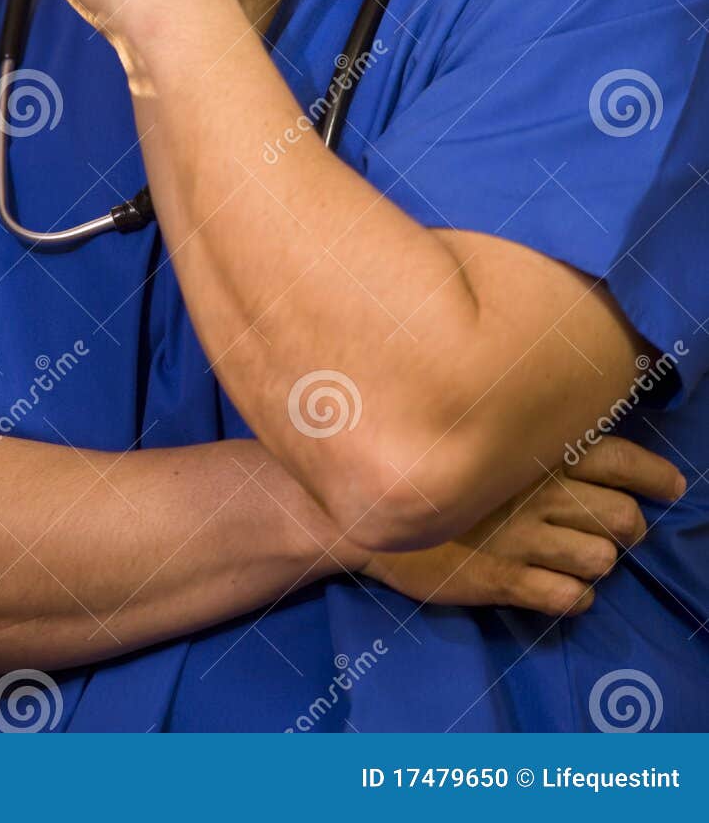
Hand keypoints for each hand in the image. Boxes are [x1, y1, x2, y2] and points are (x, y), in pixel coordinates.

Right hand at [355, 437, 684, 616]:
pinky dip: (574, 599)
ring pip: (600, 560)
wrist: (369, 512)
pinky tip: (560, 590)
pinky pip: (567, 599)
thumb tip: (584, 441)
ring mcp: (520, 538)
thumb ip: (530, 441)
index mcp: (534, 450)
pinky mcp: (501, 579)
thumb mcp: (482, 441)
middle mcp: (536, 491)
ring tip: (581, 559)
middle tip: (617, 531)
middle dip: (628, 528)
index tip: (670, 486)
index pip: (618, 458)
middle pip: (622, 517)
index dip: (653, 476)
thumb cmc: (430, 472)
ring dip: (598, 563)